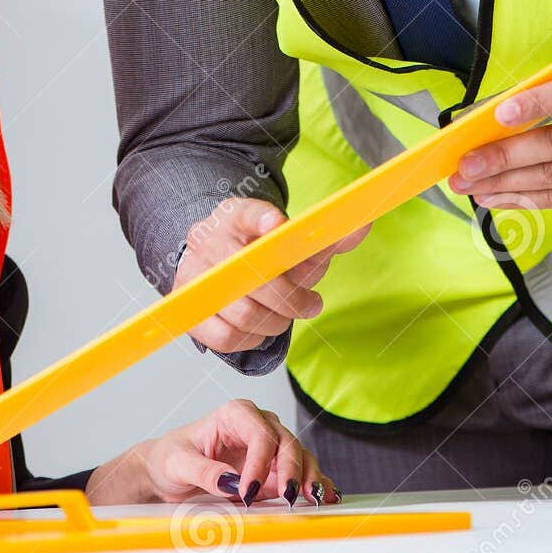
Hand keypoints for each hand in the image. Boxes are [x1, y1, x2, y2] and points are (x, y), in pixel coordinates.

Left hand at [87, 399, 338, 505]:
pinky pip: (301, 473)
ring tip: (313, 499)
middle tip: (289, 497)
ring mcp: (269, 448)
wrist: (168, 471)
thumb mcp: (178, 464)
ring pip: (299, 457)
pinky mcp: (274, 470)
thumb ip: (204, 472)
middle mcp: (257, 426)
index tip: (249, 492)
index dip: (260, 462)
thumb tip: (231, 482)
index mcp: (234, 415)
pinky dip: (314, 483)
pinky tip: (325, 496)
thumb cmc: (171, 458)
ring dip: (308, 477)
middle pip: (286, 443)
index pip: (260, 434)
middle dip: (292, 469)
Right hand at [176, 198, 369, 352]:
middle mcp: (208, 242)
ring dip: (275, 322)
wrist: (214, 263)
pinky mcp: (188, 309)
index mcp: (236, 216)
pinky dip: (250, 339)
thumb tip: (363, 225)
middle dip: (291, 298)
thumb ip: (325, 238)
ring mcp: (193, 276)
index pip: (246, 213)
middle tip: (311, 305)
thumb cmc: (258, 252)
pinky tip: (260, 329)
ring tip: (285, 316)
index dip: (261, 220)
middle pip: (252, 276)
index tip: (278, 224)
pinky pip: (225, 338)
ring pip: (243, 312)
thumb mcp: (291, 241)